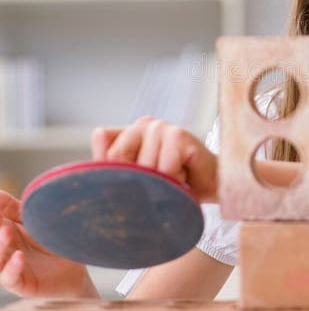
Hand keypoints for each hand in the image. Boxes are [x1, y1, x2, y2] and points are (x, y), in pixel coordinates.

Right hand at [0, 191, 95, 297]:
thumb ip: (15, 208)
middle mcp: (3, 250)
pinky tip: (20, 256)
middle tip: (1, 223)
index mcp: (5, 231)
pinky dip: (12, 267)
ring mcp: (10, 268)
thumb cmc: (53, 241)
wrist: (77, 266)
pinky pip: (10, 278)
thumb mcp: (34, 221)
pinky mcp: (21, 284)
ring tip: (6, 232)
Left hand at [91, 117, 218, 202]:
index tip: (135, 182)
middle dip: (138, 180)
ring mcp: (162, 126)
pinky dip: (175, 181)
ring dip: (160, 184)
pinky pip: (165, 168)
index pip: (103, 141)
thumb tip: (94, 145)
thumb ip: (113, 166)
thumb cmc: (174, 184)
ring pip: (144, 166)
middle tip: (160, 184)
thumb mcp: (139, 179)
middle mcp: (145, 123)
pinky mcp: (180, 135)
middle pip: (119, 157)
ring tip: (175, 181)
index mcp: (130, 130)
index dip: (114, 168)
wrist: (212, 187)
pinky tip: (186, 177)